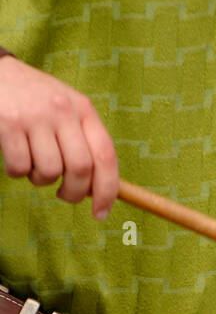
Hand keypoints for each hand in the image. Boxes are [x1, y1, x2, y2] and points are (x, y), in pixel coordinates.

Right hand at [0, 57, 117, 218]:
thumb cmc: (35, 100)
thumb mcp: (67, 110)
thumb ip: (84, 143)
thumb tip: (98, 191)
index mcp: (83, 109)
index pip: (106, 156)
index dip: (108, 190)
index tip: (101, 213)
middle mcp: (63, 110)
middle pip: (81, 169)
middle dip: (74, 193)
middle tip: (64, 194)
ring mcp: (35, 116)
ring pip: (49, 171)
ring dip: (41, 180)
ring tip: (33, 165)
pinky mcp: (8, 123)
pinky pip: (20, 167)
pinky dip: (17, 172)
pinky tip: (14, 156)